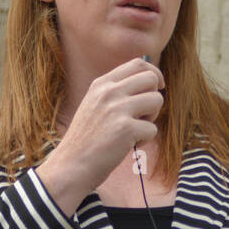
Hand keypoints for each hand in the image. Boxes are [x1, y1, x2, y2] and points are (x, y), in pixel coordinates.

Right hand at [37, 56, 164, 206]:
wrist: (71, 165)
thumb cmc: (86, 140)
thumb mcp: (94, 106)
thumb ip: (115, 93)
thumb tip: (150, 82)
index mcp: (101, 84)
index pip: (137, 63)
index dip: (154, 74)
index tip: (157, 88)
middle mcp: (109, 92)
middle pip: (151, 79)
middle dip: (154, 98)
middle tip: (143, 116)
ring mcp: (117, 109)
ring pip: (157, 100)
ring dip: (151, 118)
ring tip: (134, 131)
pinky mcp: (126, 129)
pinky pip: (153, 129)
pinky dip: (145, 141)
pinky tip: (128, 146)